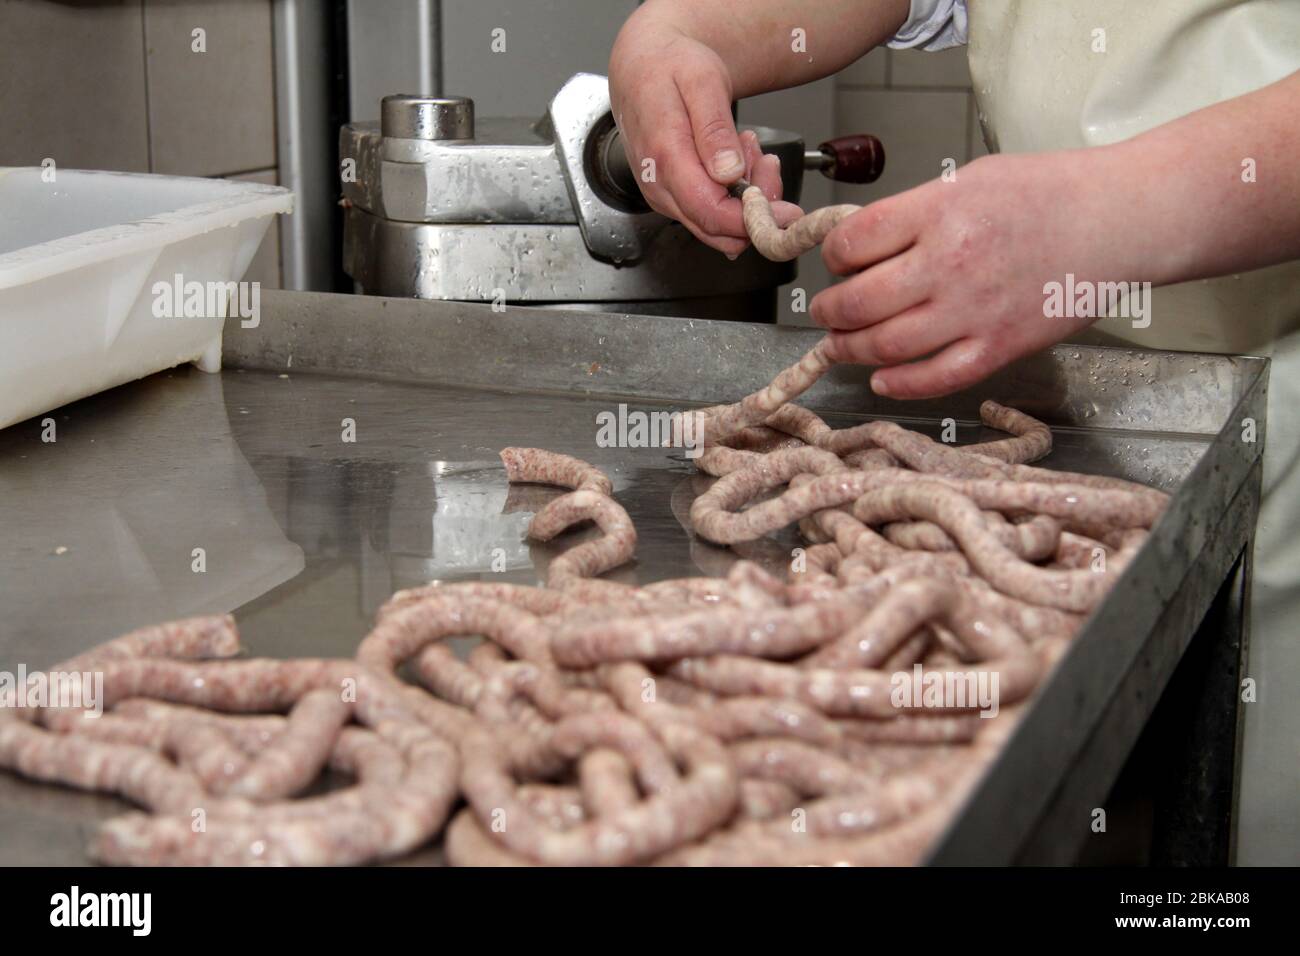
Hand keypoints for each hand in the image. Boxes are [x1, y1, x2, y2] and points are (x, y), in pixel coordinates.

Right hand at [609, 23, 802, 254]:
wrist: (642, 67)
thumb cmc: (669, 67)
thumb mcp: (702, 81)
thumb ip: (714, 130)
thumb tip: (728, 174)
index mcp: (664, 157)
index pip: (710, 211)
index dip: (752, 218)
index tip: (786, 211)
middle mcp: (658, 185)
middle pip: (716, 226)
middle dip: (755, 205)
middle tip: (768, 162)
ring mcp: (662, 196)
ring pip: (715, 225)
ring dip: (744, 196)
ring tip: (748, 148)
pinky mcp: (669, 198)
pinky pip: (708, 213)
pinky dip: (731, 195)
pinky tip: (734, 161)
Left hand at [809, 148, 1139, 397]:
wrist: (1119, 220)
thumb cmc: (1048, 193)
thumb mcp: (969, 180)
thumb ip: (914, 213)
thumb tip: (863, 245)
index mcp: (939, 212)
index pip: (852, 242)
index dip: (832, 256)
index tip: (836, 262)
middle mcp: (950, 263)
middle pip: (857, 301)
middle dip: (828, 310)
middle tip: (825, 311)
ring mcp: (975, 310)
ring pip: (885, 344)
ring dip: (851, 349)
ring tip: (841, 344)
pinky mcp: (1000, 346)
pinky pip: (935, 377)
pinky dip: (899, 383)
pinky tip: (881, 378)